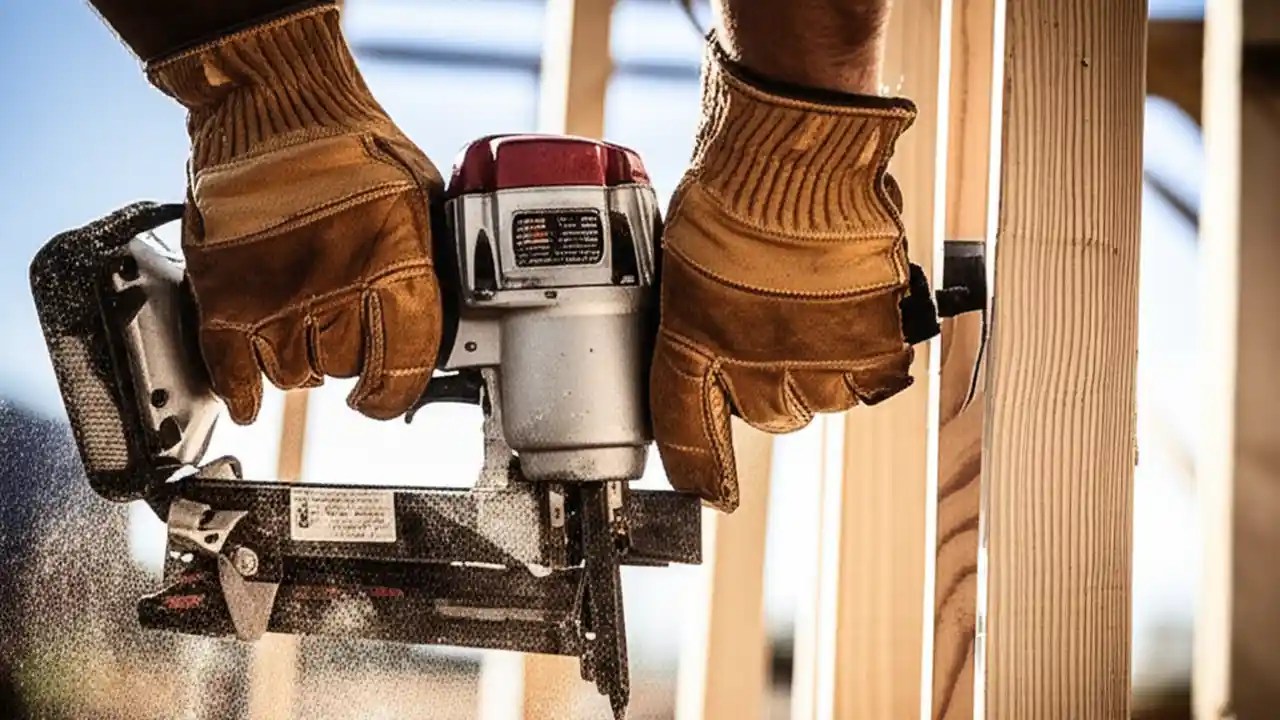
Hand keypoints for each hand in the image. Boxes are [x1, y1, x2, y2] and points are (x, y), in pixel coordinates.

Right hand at [148, 6, 441, 422]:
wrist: (275, 99)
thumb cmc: (354, 140)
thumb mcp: (421, 197)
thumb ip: (430, 257)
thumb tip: (444, 306)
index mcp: (397, 267)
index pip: (405, 364)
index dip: (397, 391)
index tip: (388, 398)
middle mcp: (338, 290)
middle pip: (347, 367)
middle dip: (351, 361)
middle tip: (346, 340)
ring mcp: (277, 295)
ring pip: (293, 373)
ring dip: (302, 364)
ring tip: (304, 336)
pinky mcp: (224, 292)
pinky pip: (229, 367)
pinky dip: (239, 392)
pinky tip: (246, 403)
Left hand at [651, 41, 917, 511]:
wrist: (799, 151)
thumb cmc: (737, 180)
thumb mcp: (690, 248)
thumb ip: (702, 301)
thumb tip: (719, 318)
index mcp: (692, 335)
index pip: (685, 426)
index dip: (698, 469)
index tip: (709, 494)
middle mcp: (749, 360)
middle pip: (768, 414)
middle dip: (772, 384)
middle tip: (781, 336)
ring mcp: (813, 356)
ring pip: (826, 401)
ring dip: (825, 371)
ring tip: (825, 316)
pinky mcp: (870, 341)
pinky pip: (877, 381)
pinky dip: (873, 362)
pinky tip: (866, 325)